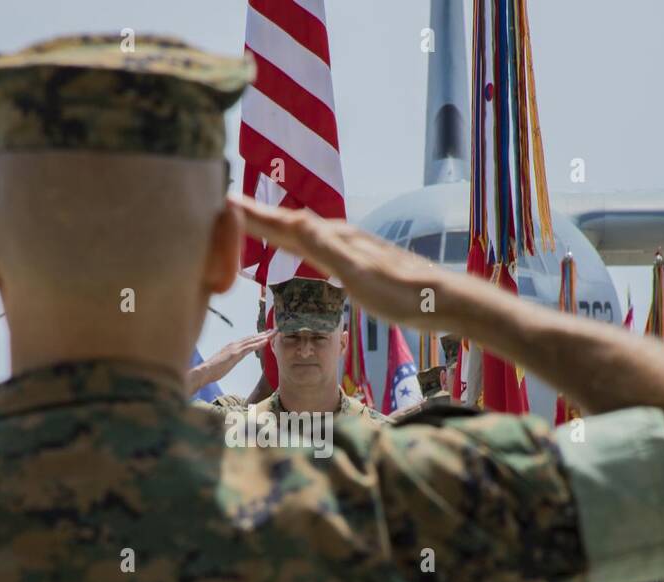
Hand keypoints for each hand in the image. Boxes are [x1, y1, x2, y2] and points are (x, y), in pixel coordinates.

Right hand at [187, 329, 276, 392]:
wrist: (205, 371)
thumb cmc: (212, 370)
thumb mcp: (224, 363)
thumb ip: (229, 359)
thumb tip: (231, 360)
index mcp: (232, 346)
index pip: (247, 340)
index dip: (257, 337)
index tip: (267, 334)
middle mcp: (234, 344)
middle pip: (252, 338)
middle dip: (264, 334)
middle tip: (275, 330)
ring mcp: (235, 348)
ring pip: (252, 340)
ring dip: (265, 336)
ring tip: (274, 332)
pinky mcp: (235, 354)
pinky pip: (249, 347)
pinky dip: (258, 343)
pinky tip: (266, 341)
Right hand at [228, 195, 451, 333]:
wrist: (441, 300)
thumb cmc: (401, 292)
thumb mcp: (357, 273)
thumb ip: (325, 247)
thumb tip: (293, 219)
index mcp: (334, 238)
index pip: (284, 224)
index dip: (253, 215)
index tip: (222, 200)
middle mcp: (339, 237)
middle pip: (289, 224)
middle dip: (257, 215)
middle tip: (225, 204)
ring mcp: (349, 248)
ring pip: (302, 233)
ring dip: (275, 227)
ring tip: (253, 221)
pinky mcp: (358, 262)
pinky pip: (316, 247)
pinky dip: (298, 242)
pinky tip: (302, 245)